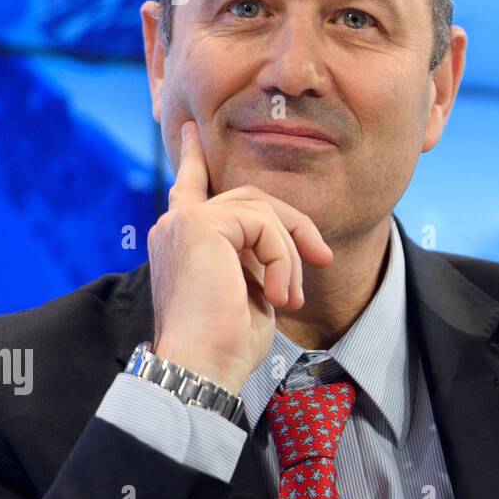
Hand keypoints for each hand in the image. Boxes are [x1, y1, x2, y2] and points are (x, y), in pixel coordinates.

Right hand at [146, 120, 332, 392]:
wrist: (202, 367)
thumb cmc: (226, 344)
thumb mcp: (250, 291)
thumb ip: (256, 258)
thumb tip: (287, 247)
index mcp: (181, 239)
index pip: (190, 187)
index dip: (194, 158)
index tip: (192, 131)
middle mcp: (176, 225)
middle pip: (252, 198)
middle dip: (294, 228)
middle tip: (323, 258)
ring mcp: (185, 221)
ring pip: (263, 210)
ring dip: (290, 254)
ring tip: (289, 297)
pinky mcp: (201, 224)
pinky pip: (263, 224)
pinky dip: (283, 259)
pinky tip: (279, 295)